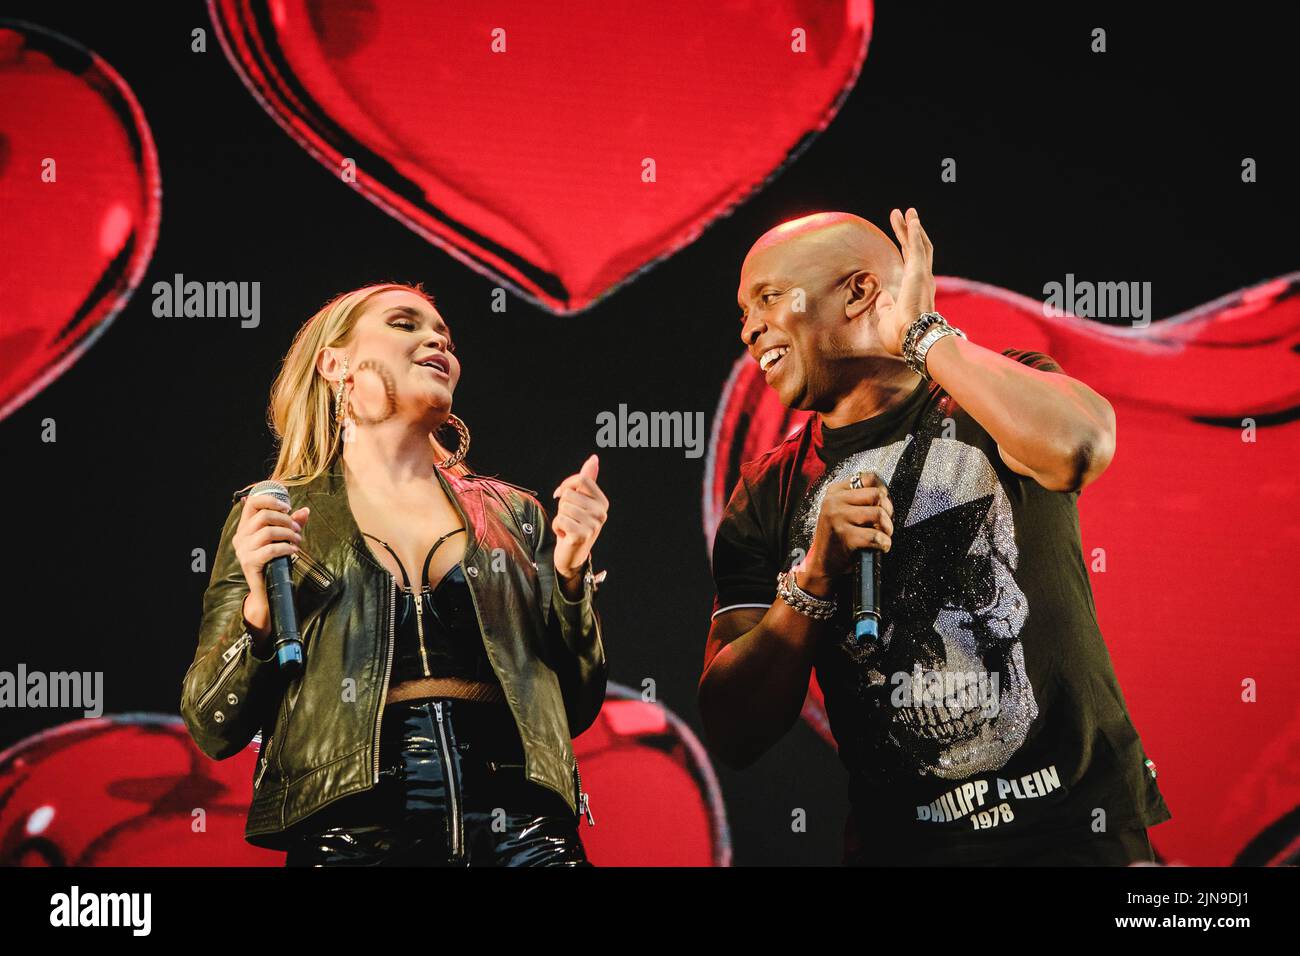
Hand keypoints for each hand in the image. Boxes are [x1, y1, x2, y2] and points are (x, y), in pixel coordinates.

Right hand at [233, 492, 308, 619]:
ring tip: (297, 541)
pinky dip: (286, 548)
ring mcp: (243, 550)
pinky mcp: (249, 562)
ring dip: (288, 534)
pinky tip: (293, 551)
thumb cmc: (275, 561)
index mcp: (245, 527)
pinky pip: (270, 549)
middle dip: (286, 520)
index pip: (252, 502)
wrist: (267, 590)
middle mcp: (240, 536)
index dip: (271, 500)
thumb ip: (293, 524)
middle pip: (264, 515)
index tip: (288, 507)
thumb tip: (305, 510)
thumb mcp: (283, 539)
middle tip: (297, 530)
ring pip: (268, 531)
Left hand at [550, 454, 608, 583]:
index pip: (582, 479)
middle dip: (562, 505)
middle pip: (570, 494)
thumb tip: (594, 458)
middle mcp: (601, 513)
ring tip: (567, 526)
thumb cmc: (575, 524)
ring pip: (563, 507)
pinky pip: (560, 520)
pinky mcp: (581, 535)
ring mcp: (593, 525)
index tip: (561, 495)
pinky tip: (565, 535)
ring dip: (559, 517)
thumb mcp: (581, 501)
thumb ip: (587, 480)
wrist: (572, 555)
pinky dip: (557, 527)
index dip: (567, 485)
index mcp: (603, 502)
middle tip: (569, 518)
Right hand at [802, 471, 893, 593]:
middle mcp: (834, 501)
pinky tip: (880, 547)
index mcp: (835, 491)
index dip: (883, 490)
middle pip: (877, 494)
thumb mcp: (841, 510)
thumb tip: (885, 494)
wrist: (822, 564)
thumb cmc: (838, 537)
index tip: (883, 505)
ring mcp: (838, 518)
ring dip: (887, 528)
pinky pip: (876, 536)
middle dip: (888, 511)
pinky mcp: (845, 537)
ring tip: (882, 535)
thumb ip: (858, 498)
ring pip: (879, 513)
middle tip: (884, 524)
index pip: (869, 478)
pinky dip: (884, 543)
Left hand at [876, 207, 936, 355]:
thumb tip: (882, 295)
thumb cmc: (900, 335)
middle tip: (904, 214)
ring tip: (906, 211)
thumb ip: (885, 305)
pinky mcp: (919, 273)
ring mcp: (921, 275)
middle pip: (915, 248)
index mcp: (914, 288)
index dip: (906, 245)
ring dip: (912, 227)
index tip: (901, 232)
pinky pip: (918, 247)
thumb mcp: (887, 318)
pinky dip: (915, 233)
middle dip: (909, 230)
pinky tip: (912, 220)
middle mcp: (921, 279)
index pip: (911, 261)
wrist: (912, 339)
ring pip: (918, 244)